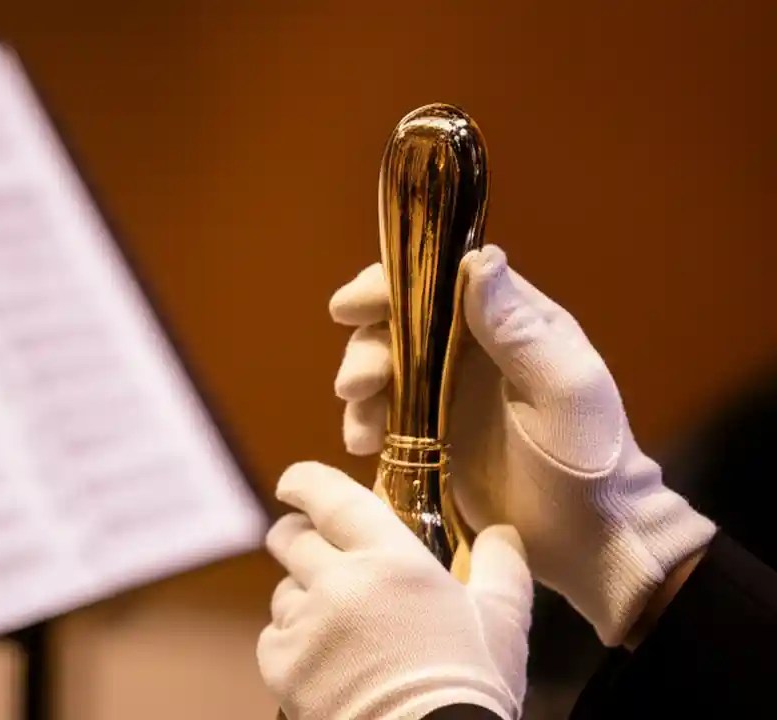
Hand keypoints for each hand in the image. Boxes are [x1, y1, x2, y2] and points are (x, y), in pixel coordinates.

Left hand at [258, 462, 530, 719]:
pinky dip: (293, 642)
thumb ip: (502, 566)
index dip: (304, 482)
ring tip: (339, 623)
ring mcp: (305, 624)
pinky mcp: (282, 665)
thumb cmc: (471, 688)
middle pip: (291, 538)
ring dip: (303, 596)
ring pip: (285, 591)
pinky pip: (274, 637)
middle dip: (297, 537)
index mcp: (390, 559)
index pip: (329, 498)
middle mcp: (338, 582)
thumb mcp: (504, 622)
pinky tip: (326, 660)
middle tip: (313, 548)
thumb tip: (501, 531)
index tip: (294, 484)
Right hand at [331, 244, 715, 644]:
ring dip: (360, 388)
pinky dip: (364, 423)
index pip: (440, 280)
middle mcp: (470, 347)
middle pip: (399, 322)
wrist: (588, 537)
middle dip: (367, 347)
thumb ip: (519, 329)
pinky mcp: (427, 434)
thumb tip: (478, 260)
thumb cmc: (588, 458)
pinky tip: (364, 447)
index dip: (391, 284)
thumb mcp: (563, 389)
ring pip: (384, 367)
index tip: (353, 307)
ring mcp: (445, 391)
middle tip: (355, 385)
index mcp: (508, 321)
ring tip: (361, 432)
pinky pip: (382, 413)